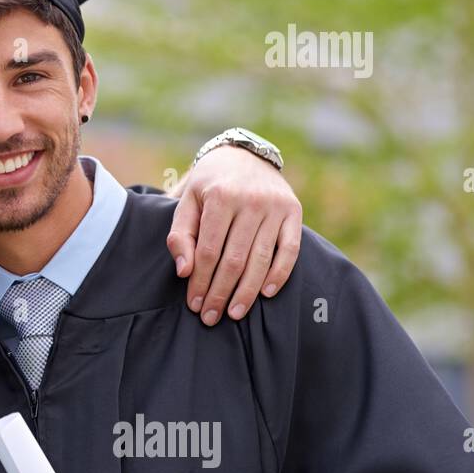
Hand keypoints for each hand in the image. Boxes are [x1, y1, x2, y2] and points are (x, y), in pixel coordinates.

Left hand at [167, 145, 301, 325]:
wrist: (243, 154)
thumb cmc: (209, 185)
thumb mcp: (187, 202)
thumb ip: (180, 235)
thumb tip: (184, 272)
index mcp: (220, 196)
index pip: (208, 251)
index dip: (200, 281)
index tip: (193, 304)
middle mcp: (250, 201)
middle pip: (234, 259)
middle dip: (221, 293)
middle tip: (211, 317)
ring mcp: (275, 206)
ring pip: (260, 259)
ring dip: (247, 292)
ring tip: (235, 314)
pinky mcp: (293, 211)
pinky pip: (289, 250)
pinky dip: (280, 274)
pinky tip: (266, 294)